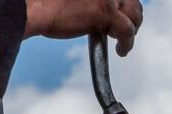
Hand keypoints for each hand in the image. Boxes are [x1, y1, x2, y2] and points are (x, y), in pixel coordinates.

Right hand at [25, 0, 143, 55]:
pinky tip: (121, 51)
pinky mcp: (106, 11)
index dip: (125, 6)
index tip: (121, 16)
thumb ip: (92, 1)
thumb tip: (102, 12)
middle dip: (132, 18)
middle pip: (133, 1)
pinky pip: (127, 31)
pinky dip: (127, 44)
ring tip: (122, 42)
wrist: (37, 9)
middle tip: (125, 31)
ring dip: (132, 30)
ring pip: (134, 15)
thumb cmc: (48, 4)